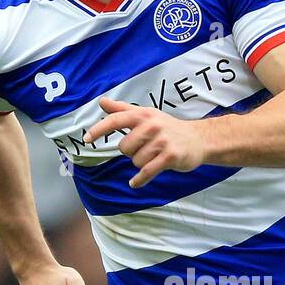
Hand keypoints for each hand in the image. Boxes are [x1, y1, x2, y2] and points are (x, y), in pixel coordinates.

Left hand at [84, 97, 204, 186]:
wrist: (198, 139)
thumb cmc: (168, 127)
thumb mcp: (147, 115)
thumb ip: (122, 109)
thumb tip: (101, 101)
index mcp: (143, 115)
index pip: (116, 120)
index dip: (99, 129)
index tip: (86, 139)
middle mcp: (152, 126)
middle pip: (124, 147)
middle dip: (131, 152)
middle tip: (145, 149)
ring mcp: (162, 141)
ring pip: (136, 161)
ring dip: (141, 163)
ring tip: (154, 157)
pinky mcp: (170, 157)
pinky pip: (147, 171)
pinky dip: (139, 180)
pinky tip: (135, 183)